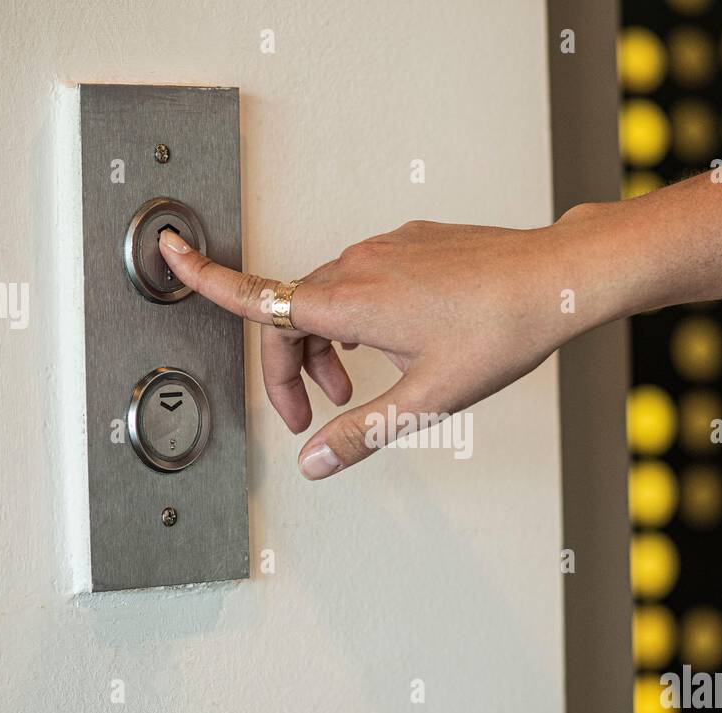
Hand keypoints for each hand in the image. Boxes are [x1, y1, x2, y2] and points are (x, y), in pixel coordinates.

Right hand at [159, 218, 592, 478]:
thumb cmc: (501, 329)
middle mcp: (360, 265)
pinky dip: (358, 316)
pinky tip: (395, 343)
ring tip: (357, 383)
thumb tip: (313, 461)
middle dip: (291, 365)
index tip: (168, 255)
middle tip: (314, 410)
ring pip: (328, 296)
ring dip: (327, 343)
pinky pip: (363, 279)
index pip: (258, 294)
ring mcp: (387, 249)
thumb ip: (361, 432)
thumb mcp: (427, 399)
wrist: (554, 277)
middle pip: (292, 311)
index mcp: (351, 301)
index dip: (206, 279)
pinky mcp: (412, 243)